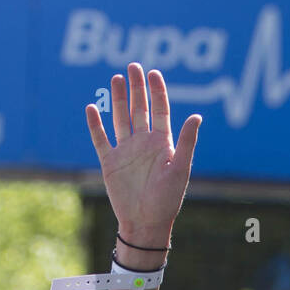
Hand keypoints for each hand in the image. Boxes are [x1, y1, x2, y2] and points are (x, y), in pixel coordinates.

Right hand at [85, 63, 200, 243]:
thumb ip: (186, 142)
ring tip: (116, 78)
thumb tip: (197, 116)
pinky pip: (100, 139)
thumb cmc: (167, 200)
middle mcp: (143, 143)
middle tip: (133, 65)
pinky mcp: (110, 162)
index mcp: (162, 143)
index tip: (153, 72)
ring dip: (118, 99)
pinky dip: (95, 124)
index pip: (160, 110)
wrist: (145, 223)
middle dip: (137, 87)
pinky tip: (92, 108)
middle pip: (139, 108)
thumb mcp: (179, 169)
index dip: (157, 91)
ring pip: (120, 118)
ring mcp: (126, 151)